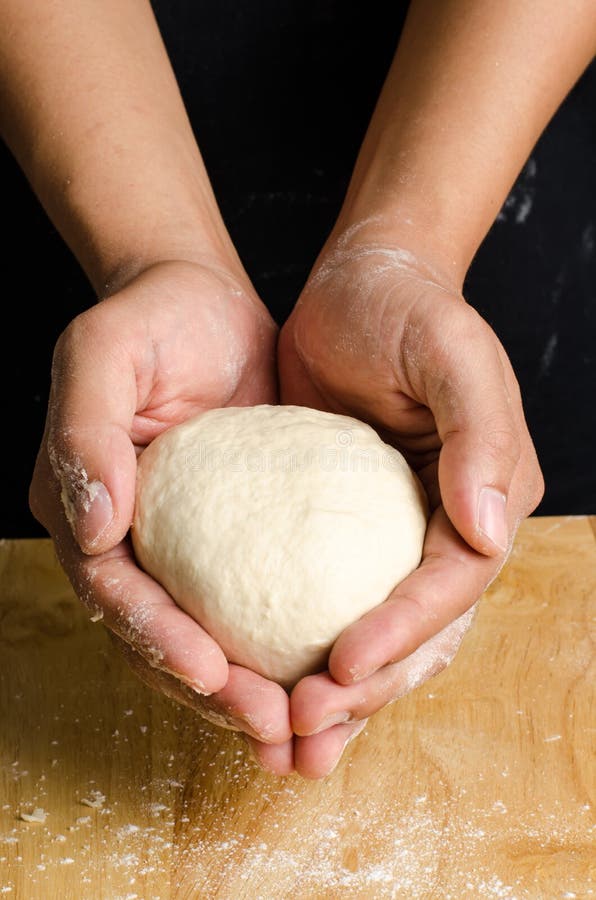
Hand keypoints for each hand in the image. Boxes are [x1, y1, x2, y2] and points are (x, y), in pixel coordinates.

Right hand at [30, 259, 292, 757]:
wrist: (201, 302)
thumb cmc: (149, 319)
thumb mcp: (102, 353)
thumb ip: (85, 432)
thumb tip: (96, 523)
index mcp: (87, 511)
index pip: (113, 594)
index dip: (155, 639)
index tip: (211, 671)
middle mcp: (129, 542)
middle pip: (158, 639)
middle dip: (211, 692)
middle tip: (273, 729)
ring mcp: (183, 547)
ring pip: (207, 637)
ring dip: (249, 691)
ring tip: (304, 732)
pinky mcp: (235, 540)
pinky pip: (255, 603)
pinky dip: (283, 646)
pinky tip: (327, 674)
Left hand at [276, 222, 543, 777]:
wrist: (361, 282)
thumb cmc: (406, 307)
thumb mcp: (450, 352)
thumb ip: (480, 434)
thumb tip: (488, 528)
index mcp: (487, 495)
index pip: (453, 583)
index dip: (403, 631)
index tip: (340, 668)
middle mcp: (451, 526)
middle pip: (422, 631)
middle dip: (369, 688)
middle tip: (304, 730)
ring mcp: (400, 534)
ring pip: (382, 635)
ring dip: (343, 696)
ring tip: (289, 742)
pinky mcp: (347, 531)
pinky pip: (334, 602)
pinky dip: (310, 650)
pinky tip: (274, 687)